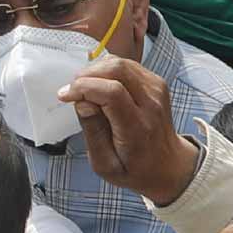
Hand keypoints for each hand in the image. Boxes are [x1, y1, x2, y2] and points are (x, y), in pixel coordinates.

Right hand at [57, 55, 201, 205]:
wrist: (168, 167)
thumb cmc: (135, 169)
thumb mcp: (105, 164)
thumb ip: (93, 133)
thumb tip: (82, 103)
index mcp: (138, 128)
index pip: (112, 92)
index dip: (83, 88)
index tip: (64, 95)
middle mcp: (151, 104)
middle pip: (117, 70)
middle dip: (86, 74)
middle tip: (72, 90)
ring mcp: (156, 90)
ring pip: (121, 63)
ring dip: (96, 70)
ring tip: (84, 88)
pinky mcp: (156, 83)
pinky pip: (127, 65)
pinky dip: (108, 69)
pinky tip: (99, 85)